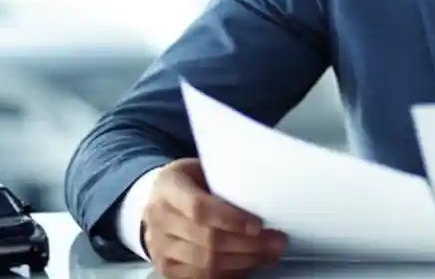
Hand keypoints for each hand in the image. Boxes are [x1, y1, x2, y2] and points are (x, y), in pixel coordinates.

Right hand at [141, 158, 287, 277]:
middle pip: (206, 239)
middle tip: (277, 242)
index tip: (258, 224)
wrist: (156, 199)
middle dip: (248, 244)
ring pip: (205, 263)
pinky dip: (229, 273)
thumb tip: (265, 194)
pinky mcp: (166, 266)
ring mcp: (159, 245)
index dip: (230, 219)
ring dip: (244, 262)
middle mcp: (159, 218)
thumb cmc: (190, 180)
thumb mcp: (201, 167)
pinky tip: (249, 265)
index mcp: (168, 186)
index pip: (198, 208)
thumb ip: (224, 179)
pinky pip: (200, 277)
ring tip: (269, 255)